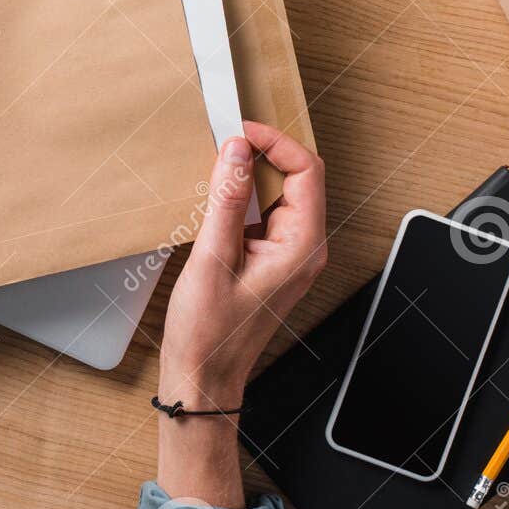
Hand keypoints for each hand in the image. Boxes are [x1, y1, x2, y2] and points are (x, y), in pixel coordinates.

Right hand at [155, 121, 325, 507]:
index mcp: (302, 247)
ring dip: (251, 176)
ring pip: (280, 195)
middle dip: (265, 154)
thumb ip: (226, 199)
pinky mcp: (270, 261)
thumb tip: (236, 151)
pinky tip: (216, 199)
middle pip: (298, 179)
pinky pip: (264, 215)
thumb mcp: (212, 258)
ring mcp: (288, 256)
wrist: (202, 378)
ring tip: (217, 167)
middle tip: (225, 140)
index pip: (307, 172)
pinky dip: (243, 199)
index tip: (241, 131)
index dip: (276, 143)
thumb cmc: (209, 333)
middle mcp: (303, 248)